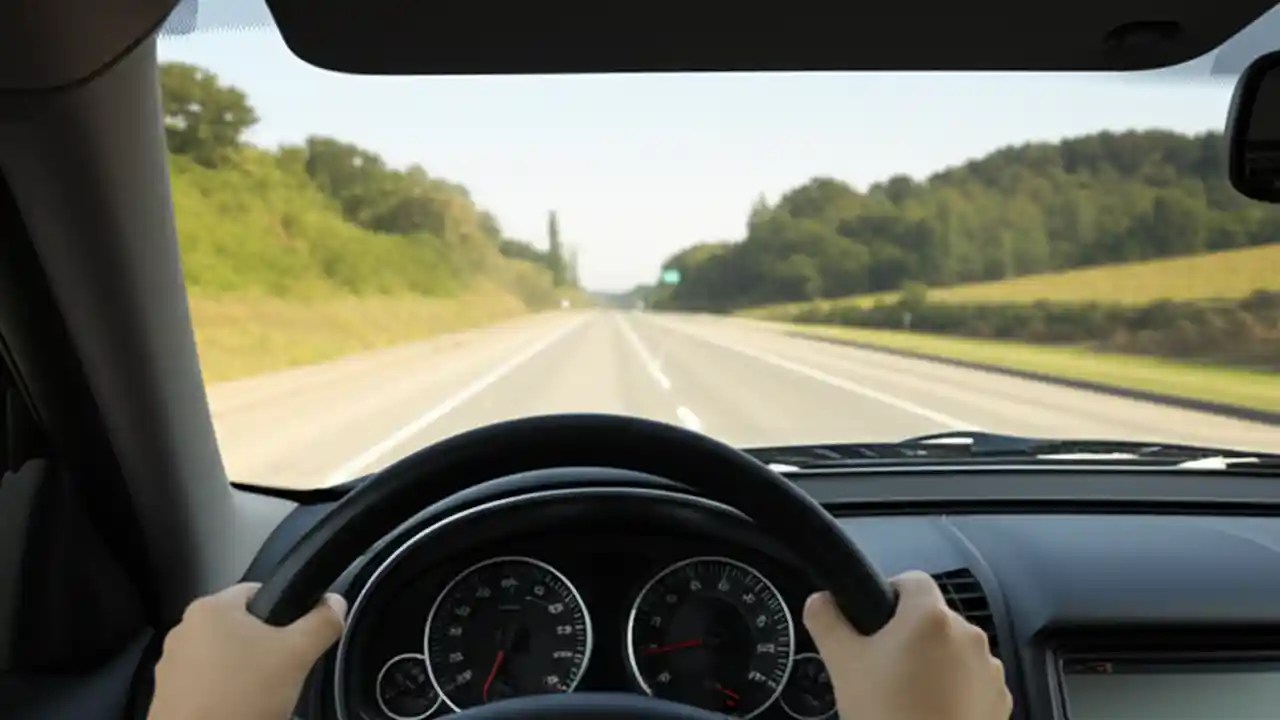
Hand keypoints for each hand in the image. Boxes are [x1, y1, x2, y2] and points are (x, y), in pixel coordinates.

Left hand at [148, 583, 346, 719]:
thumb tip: (335, 602)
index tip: (294, 642)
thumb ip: (322, 622)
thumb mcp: (298, 655)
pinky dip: (221, 691)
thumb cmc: (245, 695)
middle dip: (263, 646)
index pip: (258, 592)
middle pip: (240, 627)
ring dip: (241, 670)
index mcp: (209, 607)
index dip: (284, 613)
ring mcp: (169, 664)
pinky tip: (237, 709)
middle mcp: (182, 628)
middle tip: (282, 672)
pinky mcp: (164, 694)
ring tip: (259, 696)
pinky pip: (203, 682)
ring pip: (221, 656)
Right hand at [804, 571, 1011, 719]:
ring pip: (953, 650)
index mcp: (930, 616)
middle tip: (883, 667)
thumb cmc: (887, 714)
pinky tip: (931, 710)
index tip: (874, 625)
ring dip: (934, 662)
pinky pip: (972, 680)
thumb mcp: (841, 663)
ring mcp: (989, 668)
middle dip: (909, 636)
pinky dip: (954, 689)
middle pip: (932, 618)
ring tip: (907, 695)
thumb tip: (820, 600)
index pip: (911, 580)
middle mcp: (968, 635)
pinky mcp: (999, 698)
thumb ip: (826, 619)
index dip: (889, 596)